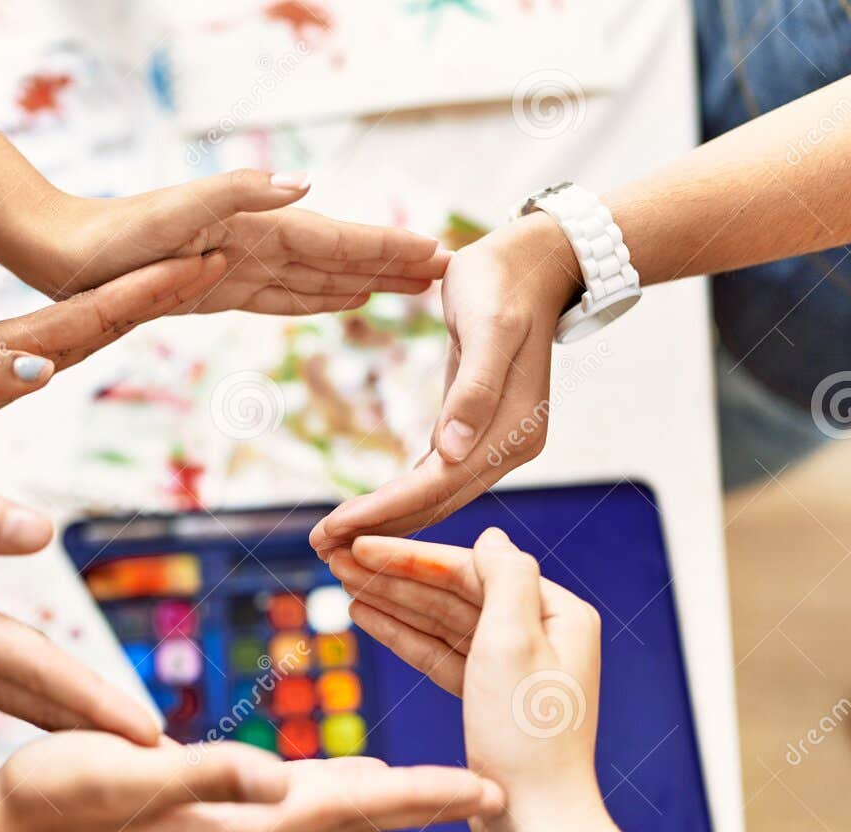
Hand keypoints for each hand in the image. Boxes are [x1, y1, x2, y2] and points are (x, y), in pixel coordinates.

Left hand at [0, 254, 224, 458]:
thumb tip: (41, 365)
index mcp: (3, 356)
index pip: (87, 319)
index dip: (143, 293)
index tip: (195, 264)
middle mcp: (14, 344)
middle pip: (101, 307)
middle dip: (160, 280)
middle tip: (221, 250)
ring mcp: (10, 348)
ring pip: (90, 315)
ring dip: (143, 292)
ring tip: (198, 267)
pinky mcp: (4, 358)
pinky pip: (71, 333)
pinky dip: (109, 314)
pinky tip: (131, 310)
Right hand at [0, 457, 159, 743]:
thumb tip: (41, 530)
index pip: (34, 665)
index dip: (92, 700)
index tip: (145, 733)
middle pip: (42, 701)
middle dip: (106, 736)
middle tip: (175, 767)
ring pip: (31, 706)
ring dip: (87, 733)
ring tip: (149, 759)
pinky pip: (18, 695)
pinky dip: (59, 714)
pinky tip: (92, 727)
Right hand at [0, 731, 504, 831]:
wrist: (20, 827)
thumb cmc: (68, 793)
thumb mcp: (132, 774)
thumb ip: (206, 774)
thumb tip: (280, 776)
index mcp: (244, 827)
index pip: (355, 810)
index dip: (423, 798)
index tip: (489, 794)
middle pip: (359, 816)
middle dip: (426, 803)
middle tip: (496, 791)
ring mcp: (234, 829)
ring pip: (334, 811)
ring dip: (392, 798)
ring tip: (446, 787)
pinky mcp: (216, 814)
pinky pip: (300, 800)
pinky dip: (342, 786)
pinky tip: (353, 775)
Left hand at [30, 171, 448, 313]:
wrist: (63, 255)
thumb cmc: (113, 235)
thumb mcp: (176, 210)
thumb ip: (238, 193)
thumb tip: (302, 187)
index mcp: (253, 225)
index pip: (334, 238)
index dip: (384, 247)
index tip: (434, 254)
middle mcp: (253, 243)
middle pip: (336, 256)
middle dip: (389, 264)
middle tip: (443, 274)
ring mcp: (236, 267)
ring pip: (315, 278)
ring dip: (362, 281)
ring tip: (407, 288)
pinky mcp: (214, 290)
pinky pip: (280, 297)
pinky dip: (316, 298)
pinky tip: (341, 300)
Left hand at [308, 214, 579, 551]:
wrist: (533, 264)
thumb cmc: (504, 284)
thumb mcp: (489, 326)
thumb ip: (475, 388)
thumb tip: (454, 449)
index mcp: (516, 430)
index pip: (440, 484)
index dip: (385, 511)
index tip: (335, 529)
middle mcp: (510, 447)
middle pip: (436, 502)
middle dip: (378, 529)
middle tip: (317, 549)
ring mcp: (496, 443)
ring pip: (434, 497)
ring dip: (385, 522)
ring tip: (331, 540)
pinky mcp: (478, 433)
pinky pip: (435, 478)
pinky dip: (401, 499)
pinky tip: (367, 515)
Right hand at [326, 528, 604, 831]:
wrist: (535, 825)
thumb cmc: (527, 736)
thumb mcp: (513, 640)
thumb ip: (503, 577)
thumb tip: (490, 536)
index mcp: (559, 613)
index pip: (473, 569)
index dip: (411, 555)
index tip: (360, 543)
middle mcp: (542, 636)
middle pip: (455, 592)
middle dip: (395, 574)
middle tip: (338, 557)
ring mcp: (514, 671)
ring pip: (443, 622)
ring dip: (393, 600)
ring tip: (341, 581)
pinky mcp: (490, 702)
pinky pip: (442, 656)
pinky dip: (405, 636)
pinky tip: (366, 617)